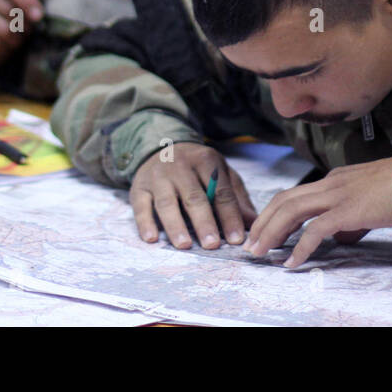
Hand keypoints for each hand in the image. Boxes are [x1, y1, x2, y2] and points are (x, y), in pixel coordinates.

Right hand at [0, 0, 44, 67]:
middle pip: (8, 9)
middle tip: (26, 28)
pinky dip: (3, 47)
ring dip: (15, 38)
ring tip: (16, 36)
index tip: (38, 15)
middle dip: (24, 24)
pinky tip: (3, 43)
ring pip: (2, 29)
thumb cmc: (10, 8)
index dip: (26, 0)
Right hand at [130, 142, 256, 250]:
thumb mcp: (220, 172)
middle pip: (194, 197)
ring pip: (167, 202)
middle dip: (204, 222)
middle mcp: (180, 167)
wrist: (162, 146)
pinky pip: (140, 206)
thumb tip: (253, 223)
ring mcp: (158, 177)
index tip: (236, 239)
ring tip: (184, 245)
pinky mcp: (139, 187)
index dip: (229, 216)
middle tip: (212, 244)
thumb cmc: (197, 167)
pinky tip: (151, 238)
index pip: (220, 191)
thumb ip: (236, 197)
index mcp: (205, 161)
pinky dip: (145, 222)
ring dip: (175, 225)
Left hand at [244, 157, 391, 267]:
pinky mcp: (347, 211)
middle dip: (263, 222)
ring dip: (272, 232)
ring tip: (260, 252)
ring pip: (291, 211)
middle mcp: (329, 184)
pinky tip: (292, 262)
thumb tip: (339, 239)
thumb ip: (349, 218)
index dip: (274, 212)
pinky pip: (316, 231)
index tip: (263, 230)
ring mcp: (336, 196)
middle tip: (251, 244)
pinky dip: (300, 247)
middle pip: (284, 200)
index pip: (294, 194)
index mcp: (332, 180)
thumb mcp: (367, 200)